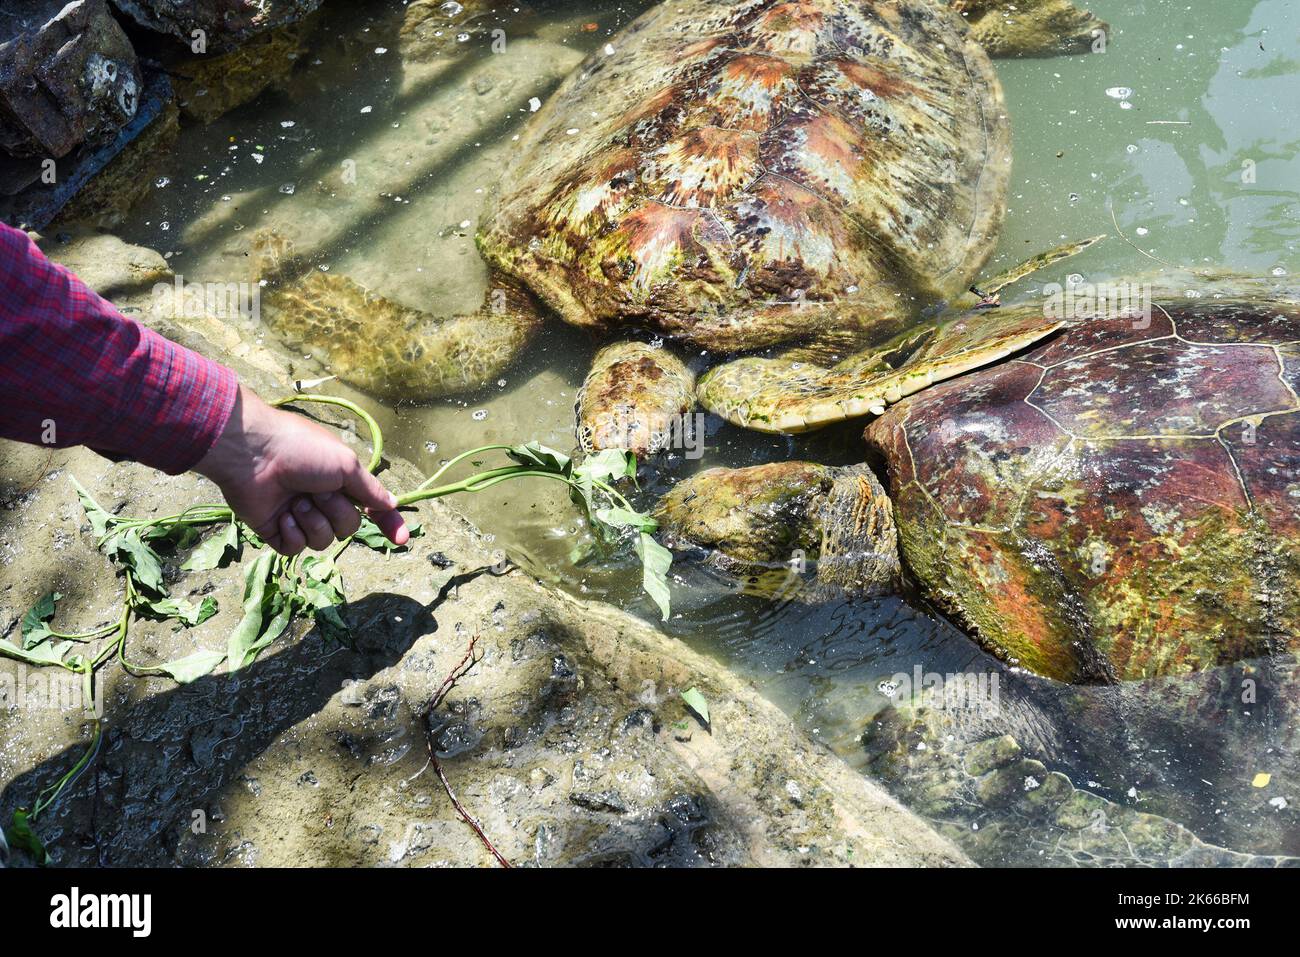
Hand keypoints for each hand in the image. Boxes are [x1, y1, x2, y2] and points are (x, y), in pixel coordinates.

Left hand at [195, 385, 408, 555]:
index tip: (401, 539)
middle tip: (316, 490)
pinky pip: (296, 547)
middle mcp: (321, 500)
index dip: (387, 523)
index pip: (371, 508)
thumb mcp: (345, 465)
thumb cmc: (301, 450)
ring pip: (323, 540)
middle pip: (348, 526)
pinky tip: (280, 514)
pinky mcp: (276, 532)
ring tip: (294, 500)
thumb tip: (392, 503)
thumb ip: (370, 490)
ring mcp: (299, 517)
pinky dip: (291, 531)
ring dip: (312, 520)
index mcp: (340, 482)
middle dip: (335, 510)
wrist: (252, 454)